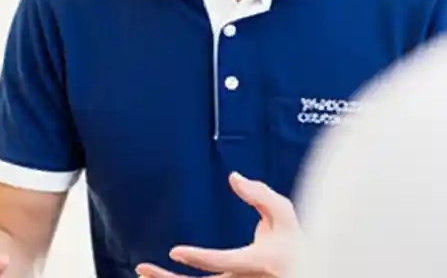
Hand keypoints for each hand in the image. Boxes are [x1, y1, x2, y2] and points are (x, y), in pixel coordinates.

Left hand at [136, 172, 300, 277]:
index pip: (224, 261)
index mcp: (256, 261)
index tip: (175, 251)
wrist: (303, 269)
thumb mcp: (285, 215)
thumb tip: (233, 178)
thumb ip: (261, 195)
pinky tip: (163, 275)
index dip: (199, 258)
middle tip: (142, 268)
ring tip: (144, 272)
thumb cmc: (291, 241)